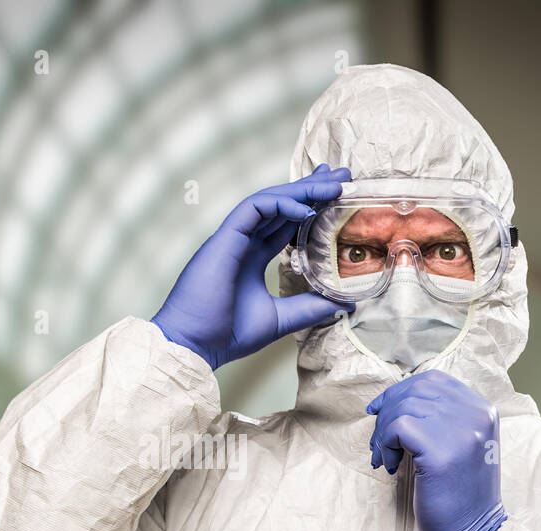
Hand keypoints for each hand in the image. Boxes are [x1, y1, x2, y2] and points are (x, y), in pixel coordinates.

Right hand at [152, 165, 353, 369]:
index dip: (310, 208)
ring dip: (301, 190)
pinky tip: (306, 209)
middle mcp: (242, 243)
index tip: (337, 197)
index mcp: (251, 258)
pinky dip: (281, 204)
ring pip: (269, 200)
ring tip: (332, 183)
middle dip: (311, 188)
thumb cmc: (226, 334)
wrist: (193, 345)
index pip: (284, 224)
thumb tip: (347, 304)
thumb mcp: (280, 319)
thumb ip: (310, 308)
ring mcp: (232, 238)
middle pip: (280, 206)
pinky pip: (254, 208)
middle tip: (342, 173)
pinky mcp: (224, 238)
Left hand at [367, 370, 506, 530]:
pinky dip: (385, 444)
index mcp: (483, 410)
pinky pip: (398, 427)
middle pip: (415, 391)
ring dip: (383, 433)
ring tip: (386, 458)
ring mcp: (461, 431)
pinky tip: (391, 465)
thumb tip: (394, 399)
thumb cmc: (458, 493)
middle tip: (379, 442)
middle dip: (387, 412)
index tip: (379, 411)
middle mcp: (477, 415)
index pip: (433, 380)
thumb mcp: (460, 445)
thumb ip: (441, 418)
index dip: (399, 391)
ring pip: (403, 408)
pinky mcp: (441, 452)